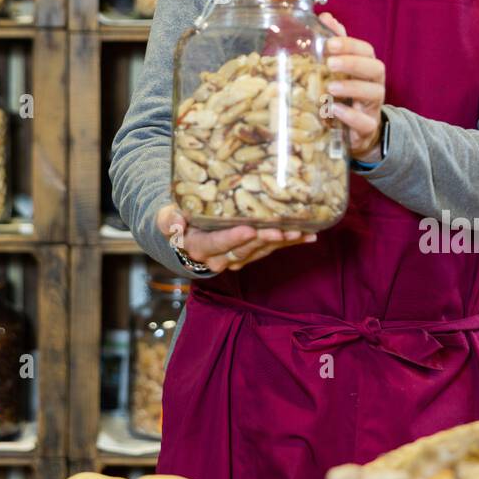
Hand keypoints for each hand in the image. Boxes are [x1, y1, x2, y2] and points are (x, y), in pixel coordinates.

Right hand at [156, 203, 316, 274]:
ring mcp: (239, 257)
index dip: (233, 238)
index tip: (248, 228)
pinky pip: (272, 248)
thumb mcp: (167, 219)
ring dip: (282, 241)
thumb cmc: (178, 223)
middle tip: (282, 229)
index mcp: (200, 248)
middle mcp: (221, 258)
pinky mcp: (253, 253)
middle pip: (245, 249)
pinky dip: (291, 242)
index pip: (217, 245)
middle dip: (264, 239)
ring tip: (300, 231)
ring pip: (262, 250)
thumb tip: (175, 222)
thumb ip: (170, 221)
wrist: (187, 238)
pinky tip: (310, 235)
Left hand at [319, 11, 386, 160]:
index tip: (329, 43)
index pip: (366, 51)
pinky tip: (335, 110)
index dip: (350, 45)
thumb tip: (326, 17)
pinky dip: (352, 116)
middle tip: (330, 63)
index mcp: (367, 68)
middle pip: (375, 68)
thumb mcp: (342, 69)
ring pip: (374, 93)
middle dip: (353, 63)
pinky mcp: (368, 128)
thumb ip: (336, 43)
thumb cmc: (348, 94)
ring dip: (352, 87)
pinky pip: (366, 122)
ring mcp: (373, 107)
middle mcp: (375, 84)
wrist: (359, 131)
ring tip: (330, 87)